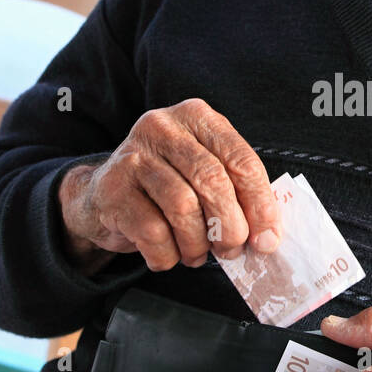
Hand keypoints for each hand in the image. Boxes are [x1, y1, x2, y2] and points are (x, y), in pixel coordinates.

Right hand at [57, 98, 280, 272]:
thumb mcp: (203, 172)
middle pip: (212, 181)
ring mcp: (134, 155)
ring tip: (197, 254)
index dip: (260, 203)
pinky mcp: (112, 188)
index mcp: (197, 116)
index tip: (268, 238)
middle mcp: (163, 127)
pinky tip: (169, 255)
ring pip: (183, 207)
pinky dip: (168, 254)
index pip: (240, 159)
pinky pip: (153, 232)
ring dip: (197, 243)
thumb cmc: (166, 185)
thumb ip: (235, 192)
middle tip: (231, 249)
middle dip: (230, 226)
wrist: (103, 195)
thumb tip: (267, 236)